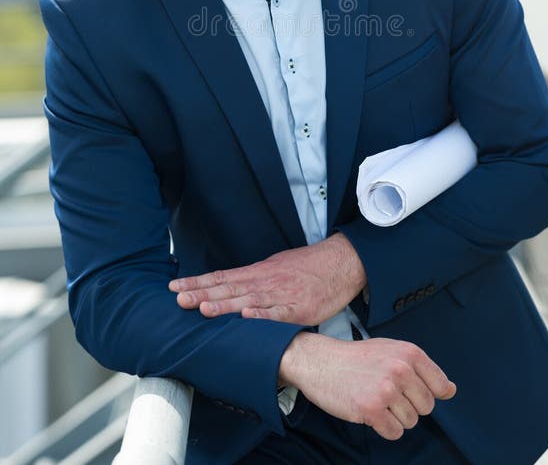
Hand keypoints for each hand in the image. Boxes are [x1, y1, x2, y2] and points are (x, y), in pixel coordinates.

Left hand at [168, 233, 365, 324]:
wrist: (340, 263)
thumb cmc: (307, 267)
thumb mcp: (275, 268)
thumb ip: (253, 280)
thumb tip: (229, 289)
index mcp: (258, 273)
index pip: (222, 277)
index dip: (198, 283)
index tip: (175, 287)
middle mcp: (265, 282)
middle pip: (230, 288)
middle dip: (202, 293)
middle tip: (179, 299)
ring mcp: (281, 295)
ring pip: (249, 300)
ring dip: (225, 305)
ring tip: (203, 308)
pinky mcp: (299, 308)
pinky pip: (278, 314)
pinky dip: (262, 316)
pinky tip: (247, 317)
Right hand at [279, 332, 456, 440]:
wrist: (321, 362)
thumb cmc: (358, 358)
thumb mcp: (391, 351)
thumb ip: (421, 368)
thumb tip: (451, 390)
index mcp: (409, 353)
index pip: (440, 386)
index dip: (428, 393)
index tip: (410, 390)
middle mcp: (400, 369)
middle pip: (426, 407)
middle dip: (409, 405)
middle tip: (386, 393)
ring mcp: (386, 389)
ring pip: (411, 421)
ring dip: (395, 416)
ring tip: (376, 399)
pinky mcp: (371, 409)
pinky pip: (394, 433)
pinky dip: (384, 427)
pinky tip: (370, 411)